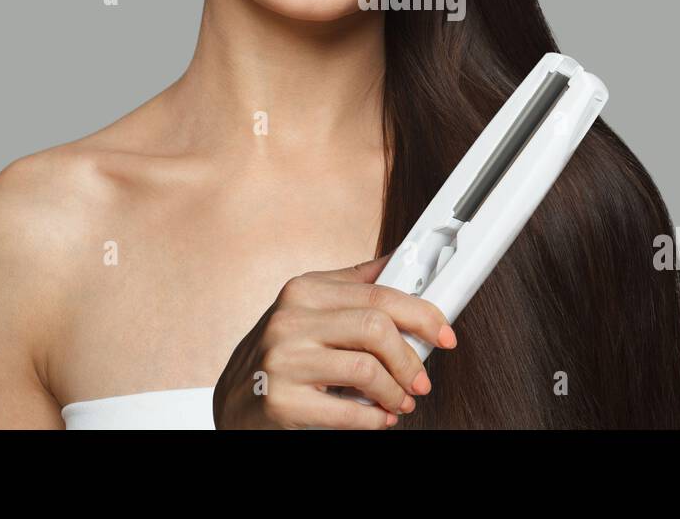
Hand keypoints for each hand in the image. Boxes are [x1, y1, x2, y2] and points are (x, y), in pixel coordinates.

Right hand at [211, 252, 457, 428]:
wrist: (234, 401)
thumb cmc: (283, 353)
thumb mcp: (311, 309)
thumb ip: (354, 286)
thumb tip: (400, 259)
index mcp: (304, 290)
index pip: (379, 294)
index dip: (422, 314)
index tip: (445, 333)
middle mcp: (290, 320)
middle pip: (377, 329)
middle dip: (410, 359)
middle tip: (422, 380)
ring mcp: (283, 360)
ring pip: (367, 370)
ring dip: (395, 392)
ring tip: (400, 402)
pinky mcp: (281, 402)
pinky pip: (349, 411)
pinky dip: (375, 418)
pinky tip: (379, 418)